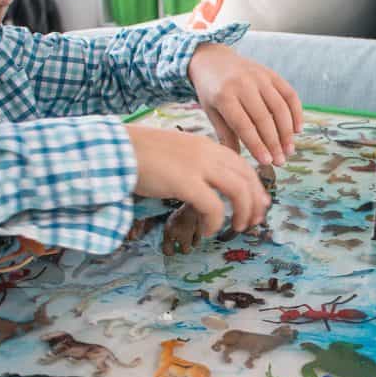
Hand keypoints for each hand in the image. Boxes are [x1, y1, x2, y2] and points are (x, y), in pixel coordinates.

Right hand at [126, 124, 269, 234]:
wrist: (116, 150)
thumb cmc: (140, 155)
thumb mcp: (176, 154)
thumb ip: (195, 165)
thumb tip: (207, 186)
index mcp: (206, 145)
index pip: (242, 165)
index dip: (255, 186)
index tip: (259, 203)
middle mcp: (208, 153)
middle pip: (247, 177)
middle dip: (256, 201)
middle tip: (255, 221)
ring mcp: (198, 166)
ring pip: (239, 190)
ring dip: (244, 212)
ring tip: (238, 227)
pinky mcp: (186, 182)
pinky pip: (214, 207)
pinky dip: (216, 222)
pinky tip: (208, 231)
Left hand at [188, 43, 302, 165]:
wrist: (213, 58)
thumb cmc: (211, 90)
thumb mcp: (211, 112)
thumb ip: (225, 135)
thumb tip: (237, 160)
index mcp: (224, 96)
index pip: (244, 125)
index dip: (257, 145)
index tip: (266, 162)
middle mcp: (243, 84)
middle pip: (264, 118)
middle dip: (274, 143)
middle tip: (280, 161)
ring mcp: (259, 77)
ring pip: (279, 108)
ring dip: (287, 132)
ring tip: (289, 150)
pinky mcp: (271, 74)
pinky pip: (289, 94)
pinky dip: (296, 112)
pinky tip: (297, 130)